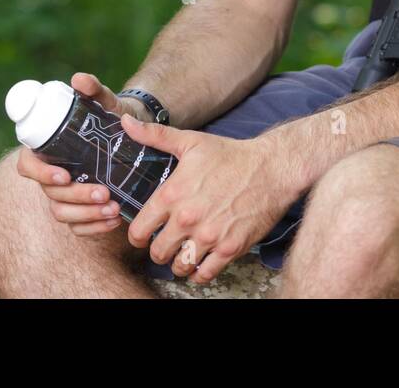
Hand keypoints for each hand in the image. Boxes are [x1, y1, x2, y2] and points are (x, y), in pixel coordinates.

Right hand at [13, 72, 147, 239]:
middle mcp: (52, 174)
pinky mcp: (81, 210)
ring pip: (63, 214)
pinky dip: (95, 228)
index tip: (64, 175)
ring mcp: (65, 194)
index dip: (40, 174)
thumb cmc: (112, 116)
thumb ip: (93, 89)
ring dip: (87, 215)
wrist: (136, 132)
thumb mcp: (105, 101)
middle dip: (77, 196)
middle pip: (51, 194)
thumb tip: (78, 79)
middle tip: (104, 192)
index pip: (27, 165)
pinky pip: (79, 228)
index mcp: (48, 149)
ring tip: (113, 209)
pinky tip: (114, 221)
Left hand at [121, 114, 300, 284]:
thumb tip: (126, 123)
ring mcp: (209, 236)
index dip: (137, 235)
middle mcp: (187, 219)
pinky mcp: (230, 248)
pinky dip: (199, 274)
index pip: (138, 231)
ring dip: (179, 263)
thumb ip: (155, 135)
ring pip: (180, 267)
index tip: (144, 234)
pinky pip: (205, 275)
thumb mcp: (191, 141)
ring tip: (183, 253)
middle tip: (165, 244)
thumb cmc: (231, 155)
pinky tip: (201, 263)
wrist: (271, 168)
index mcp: (172, 194)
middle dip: (158, 251)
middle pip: (157, 253)